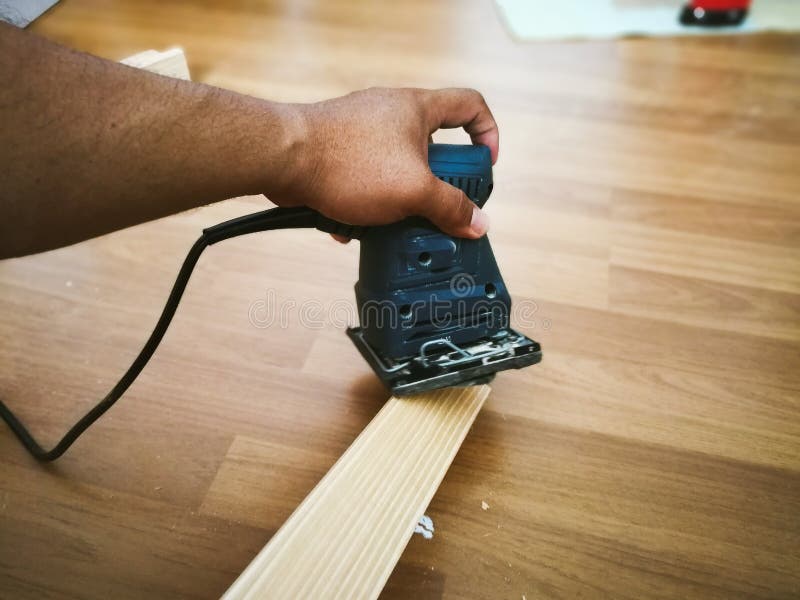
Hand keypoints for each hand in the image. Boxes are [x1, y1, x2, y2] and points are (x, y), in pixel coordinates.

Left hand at [268, 88, 497, 239]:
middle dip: (437, 185)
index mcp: (417, 109)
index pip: (470, 105)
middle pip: (434, 148)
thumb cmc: (345, 162)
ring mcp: (364, 133)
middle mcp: (392, 114)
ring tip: (393, 224)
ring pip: (398, 169)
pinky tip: (357, 225)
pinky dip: (368, 203)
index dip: (486, 134)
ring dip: (400, 201)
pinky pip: (367, 179)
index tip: (483, 166)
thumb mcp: (412, 191)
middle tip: (437, 209)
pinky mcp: (340, 152)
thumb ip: (449, 207)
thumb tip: (477, 222)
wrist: (281, 159)